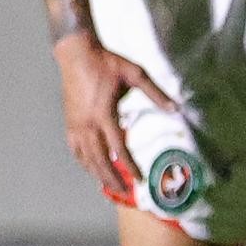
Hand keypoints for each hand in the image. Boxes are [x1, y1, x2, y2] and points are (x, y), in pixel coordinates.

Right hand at [52, 32, 165, 207]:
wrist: (76, 53)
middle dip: (113, 178)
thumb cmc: (107, 62)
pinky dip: (84, 162)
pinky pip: (75, 149)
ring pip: (86, 158)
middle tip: (125, 191)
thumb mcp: (135, 73)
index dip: (129, 165)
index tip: (139, 178)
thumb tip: (177, 108)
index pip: (119, 146)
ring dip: (98, 174)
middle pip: (100, 159)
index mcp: (105, 113)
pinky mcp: (69, 122)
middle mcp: (88, 124)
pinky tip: (91, 168)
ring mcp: (76, 125)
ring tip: (110, 186)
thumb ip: (156, 93)